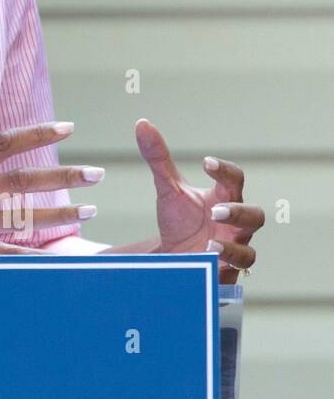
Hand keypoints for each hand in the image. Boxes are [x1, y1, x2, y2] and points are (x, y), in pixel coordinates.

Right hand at [0, 111, 100, 254]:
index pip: (4, 144)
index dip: (38, 134)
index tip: (69, 128)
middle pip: (22, 181)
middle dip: (61, 177)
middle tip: (96, 174)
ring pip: (22, 218)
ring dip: (58, 214)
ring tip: (90, 210)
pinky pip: (6, 255)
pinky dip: (33, 258)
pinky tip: (60, 258)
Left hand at [135, 118, 263, 282]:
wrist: (173, 257)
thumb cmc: (180, 219)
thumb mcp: (167, 188)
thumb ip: (157, 158)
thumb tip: (142, 123)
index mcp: (223, 198)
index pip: (234, 180)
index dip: (225, 171)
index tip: (206, 163)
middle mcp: (235, 225)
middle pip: (256, 216)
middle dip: (238, 213)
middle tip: (215, 210)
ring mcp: (234, 250)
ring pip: (250, 252)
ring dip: (233, 248)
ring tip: (211, 245)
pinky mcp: (226, 273)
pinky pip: (234, 275)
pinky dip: (222, 269)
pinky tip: (206, 262)